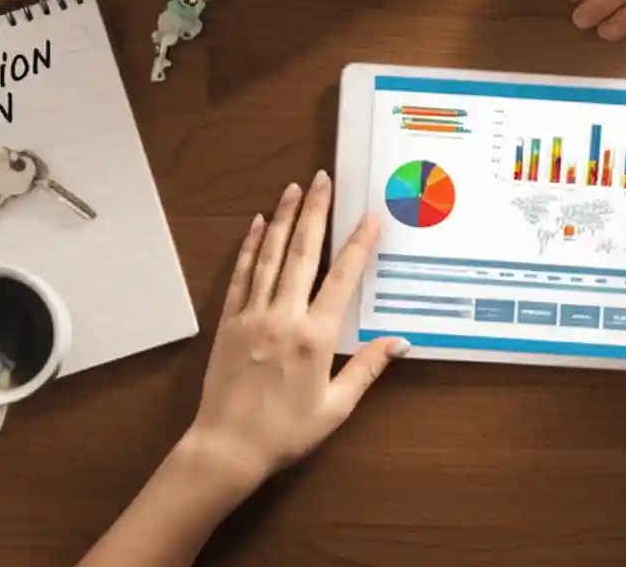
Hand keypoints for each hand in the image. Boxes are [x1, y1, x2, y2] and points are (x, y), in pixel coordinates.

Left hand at [181, 171, 409, 483]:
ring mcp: (252, 316)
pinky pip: (241, 276)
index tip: (369, 216)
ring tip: (293, 187)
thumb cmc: (285, 433)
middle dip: (315, 212)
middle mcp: (283, 317)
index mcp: (314, 337)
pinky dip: (249, 247)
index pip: (342, 278)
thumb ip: (365, 369)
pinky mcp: (228, 322)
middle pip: (302, 253)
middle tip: (323, 179)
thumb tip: (399, 342)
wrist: (226, 448)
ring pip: (269, 256)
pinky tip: (255, 224)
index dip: (358, 244)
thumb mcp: (335, 408)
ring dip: (282, 218)